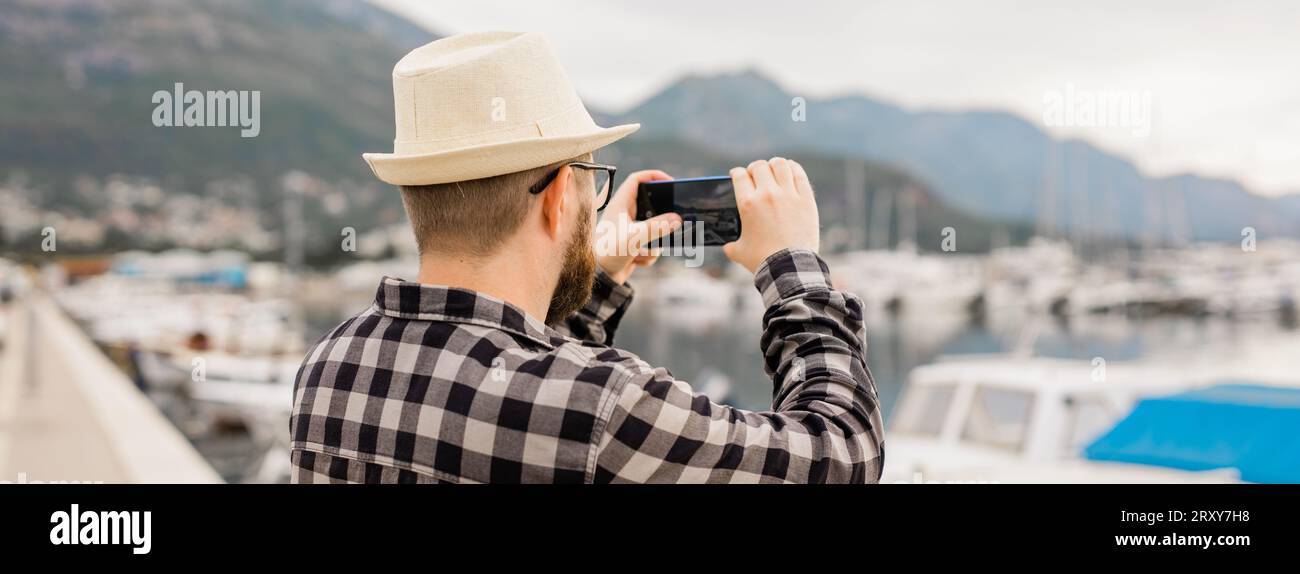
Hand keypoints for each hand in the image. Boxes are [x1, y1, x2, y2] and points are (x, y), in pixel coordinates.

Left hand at [594, 169, 682, 284]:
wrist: (599, 278)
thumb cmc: (609, 252)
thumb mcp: (635, 237)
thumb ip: (657, 227)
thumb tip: (676, 219)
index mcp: (620, 204)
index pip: (637, 179)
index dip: (654, 176)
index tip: (671, 182)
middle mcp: (625, 214)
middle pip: (651, 205)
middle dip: (661, 217)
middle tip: (672, 221)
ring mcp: (630, 230)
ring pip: (654, 228)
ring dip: (655, 242)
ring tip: (643, 250)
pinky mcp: (633, 245)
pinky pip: (651, 245)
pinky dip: (648, 255)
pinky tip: (636, 261)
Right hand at [723, 158, 819, 273]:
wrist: (789, 268)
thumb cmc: (762, 260)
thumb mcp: (739, 251)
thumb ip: (731, 245)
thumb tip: (727, 246)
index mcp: (748, 204)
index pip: (739, 175)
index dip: (737, 173)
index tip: (738, 176)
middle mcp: (767, 194)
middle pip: (759, 166)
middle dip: (754, 169)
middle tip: (756, 176)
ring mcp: (789, 195)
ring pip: (780, 164)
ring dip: (774, 165)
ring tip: (774, 171)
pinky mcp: (806, 199)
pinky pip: (799, 174)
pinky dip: (793, 169)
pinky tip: (790, 171)